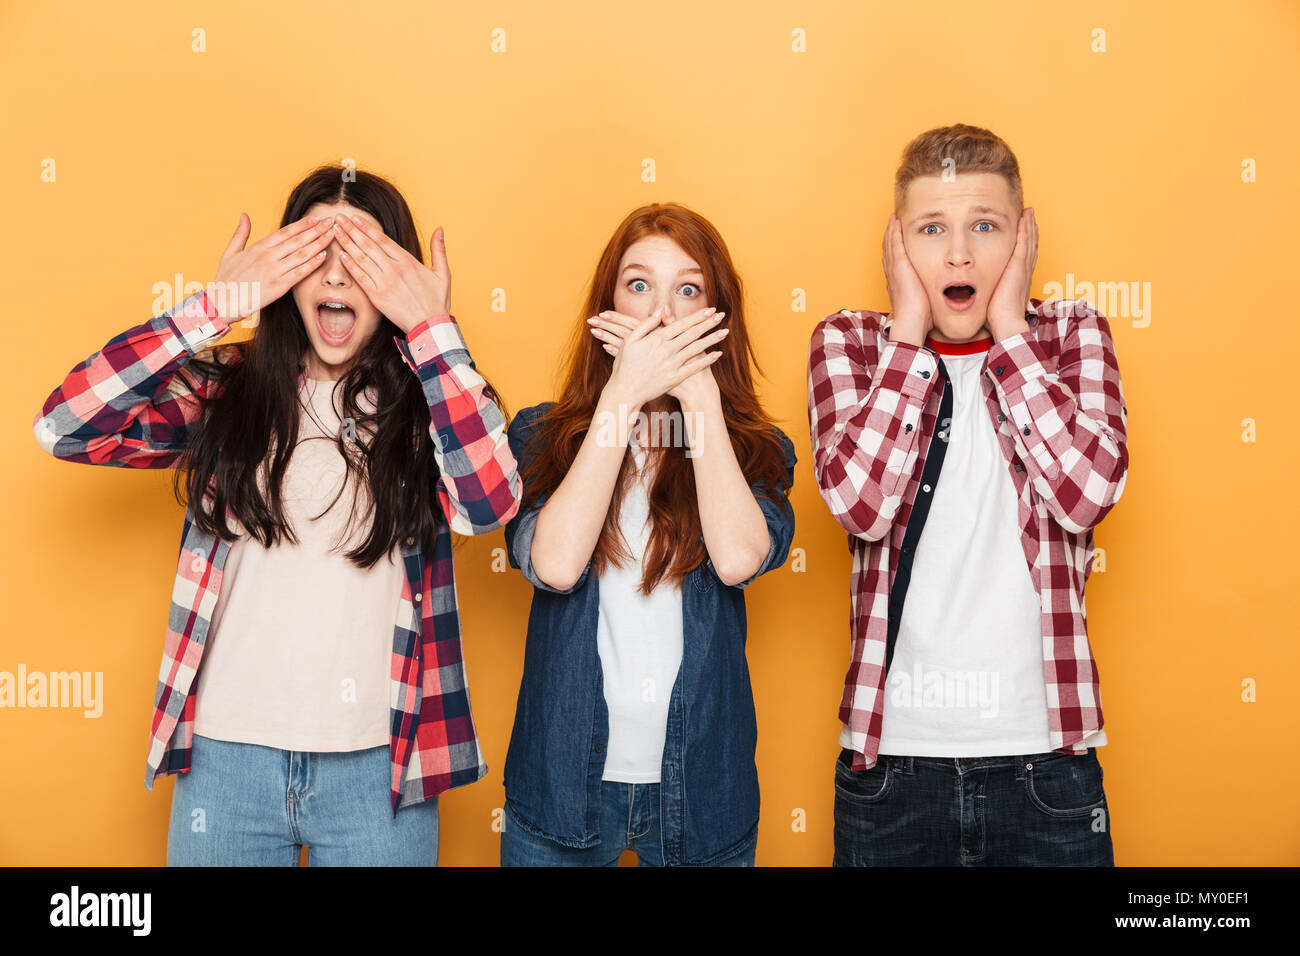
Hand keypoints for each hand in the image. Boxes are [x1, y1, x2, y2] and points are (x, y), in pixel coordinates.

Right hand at [211, 213, 335, 320]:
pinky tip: (323, 256)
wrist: (220, 303)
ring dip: (319, 243)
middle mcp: (267, 256)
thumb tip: (244, 215)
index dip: (302, 225)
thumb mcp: (230, 252)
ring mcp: (273, 271)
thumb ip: (240, 234)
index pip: (285, 232)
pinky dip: (312, 264)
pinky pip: (299, 273)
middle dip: (316, 230)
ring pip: (301, 254)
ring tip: (332, 235)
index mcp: (258, 247)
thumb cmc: (225, 279)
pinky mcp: (278, 287)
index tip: (316, 218)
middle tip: (332, 221)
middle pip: (297, 240)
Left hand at [331, 215, 451, 334]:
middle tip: (338, 218)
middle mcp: (394, 269)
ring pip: (361, 258)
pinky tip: (341, 255)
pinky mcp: (377, 296)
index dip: (366, 227)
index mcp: (407, 261)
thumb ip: (439, 249)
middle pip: (368, 245)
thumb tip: (440, 229)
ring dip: (347, 243)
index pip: (382, 239)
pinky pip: (361, 277)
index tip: (355, 218)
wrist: (430, 326)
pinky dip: (350, 265)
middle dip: (351, 230)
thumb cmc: (437, 301)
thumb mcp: (443, 273)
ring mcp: (384, 282)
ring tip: (335, 231)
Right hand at [602, 306, 727, 408]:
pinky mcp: (675, 378)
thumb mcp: (629, 340)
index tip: (709, 309)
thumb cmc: (625, 365)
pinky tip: (718, 354)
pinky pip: (694, 368)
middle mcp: (666, 351)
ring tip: (725, 332)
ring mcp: (671, 365)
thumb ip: (646, 324)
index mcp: (655, 339)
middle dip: (708, 323)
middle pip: (692, 334)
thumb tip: (661, 310)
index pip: (681, 324)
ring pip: (696, 349)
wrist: (624, 392)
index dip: (697, 316)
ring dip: (712, 339)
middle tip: (721, 315)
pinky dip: (707, 361)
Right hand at [881, 213, 932, 344]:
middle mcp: (892, 274)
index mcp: (898, 282)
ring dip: (891, 230)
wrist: (912, 321)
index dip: (894, 248)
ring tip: (893, 219)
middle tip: (892, 223)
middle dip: (890, 236)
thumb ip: (928, 294)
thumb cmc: (920, 317)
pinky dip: (894, 232)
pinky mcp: (899, 266)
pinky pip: (894, 244)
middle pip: (889, 249)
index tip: (897, 238)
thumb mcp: (924, 302)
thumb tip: (941, 297)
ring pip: (890, 244)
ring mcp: (894, 269)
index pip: (894, 260)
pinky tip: (896, 221)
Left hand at [986, 207, 1036, 338]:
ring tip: (1029, 213)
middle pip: (1029, 246)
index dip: (1025, 244)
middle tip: (1030, 217)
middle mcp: (1023, 272)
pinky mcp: (1018, 266)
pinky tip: (1025, 218)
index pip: (1023, 257)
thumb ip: (988, 293)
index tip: (1024, 233)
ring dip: (1029, 226)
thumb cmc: (998, 317)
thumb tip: (975, 294)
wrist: (1006, 322)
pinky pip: (1023, 243)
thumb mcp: (993, 301)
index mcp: (1018, 280)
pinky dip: (1025, 230)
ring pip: (1028, 241)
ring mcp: (1022, 268)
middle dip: (1030, 230)